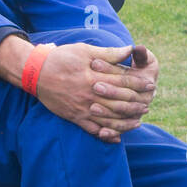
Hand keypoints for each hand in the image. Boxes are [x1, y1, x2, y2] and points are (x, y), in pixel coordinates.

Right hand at [36, 42, 157, 141]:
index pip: (123, 81)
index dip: (139, 83)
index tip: (150, 85)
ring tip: (137, 122)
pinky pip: (92, 130)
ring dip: (125, 122)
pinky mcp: (74, 117)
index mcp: (94, 77)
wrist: (35, 73)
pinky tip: (116, 137)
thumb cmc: (61, 58)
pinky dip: (105, 135)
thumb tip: (129, 50)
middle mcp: (90, 95)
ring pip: (109, 120)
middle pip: (119, 102)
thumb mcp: (85, 50)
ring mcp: (82, 108)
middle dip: (136, 104)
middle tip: (148, 105)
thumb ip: (109, 53)